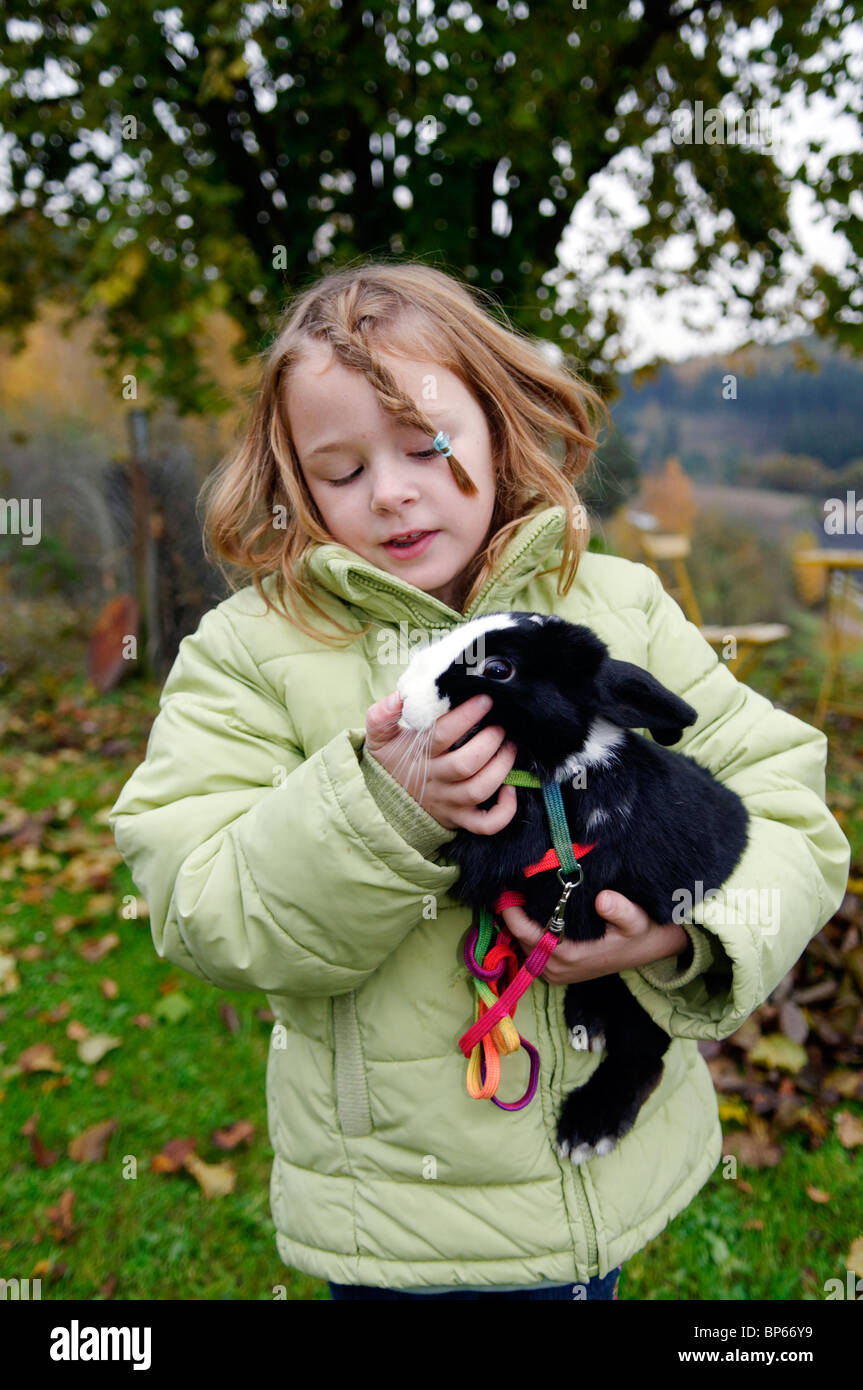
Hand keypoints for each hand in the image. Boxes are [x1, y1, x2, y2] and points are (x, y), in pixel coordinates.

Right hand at [364, 690, 518, 832]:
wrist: (387, 802)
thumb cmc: (393, 762)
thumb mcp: (379, 738)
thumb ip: (382, 715)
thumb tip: (399, 697)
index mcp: (419, 757)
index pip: (442, 735)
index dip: (466, 716)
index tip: (485, 700)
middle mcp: (436, 780)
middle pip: (465, 764)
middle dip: (489, 741)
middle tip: (501, 725)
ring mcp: (450, 802)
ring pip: (479, 790)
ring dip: (501, 767)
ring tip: (511, 745)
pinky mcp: (461, 818)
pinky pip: (486, 824)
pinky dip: (504, 811)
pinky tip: (511, 789)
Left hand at [500, 890, 690, 984]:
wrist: (649, 949)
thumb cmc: (639, 931)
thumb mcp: (635, 919)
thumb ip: (620, 910)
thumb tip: (603, 899)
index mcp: (567, 955)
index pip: (523, 932)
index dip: (510, 909)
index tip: (505, 886)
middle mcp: (556, 968)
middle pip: (518, 938)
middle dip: (512, 913)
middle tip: (511, 884)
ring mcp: (555, 973)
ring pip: (522, 946)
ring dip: (519, 923)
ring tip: (519, 895)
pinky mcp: (557, 972)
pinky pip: (531, 952)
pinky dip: (527, 933)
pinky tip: (531, 913)